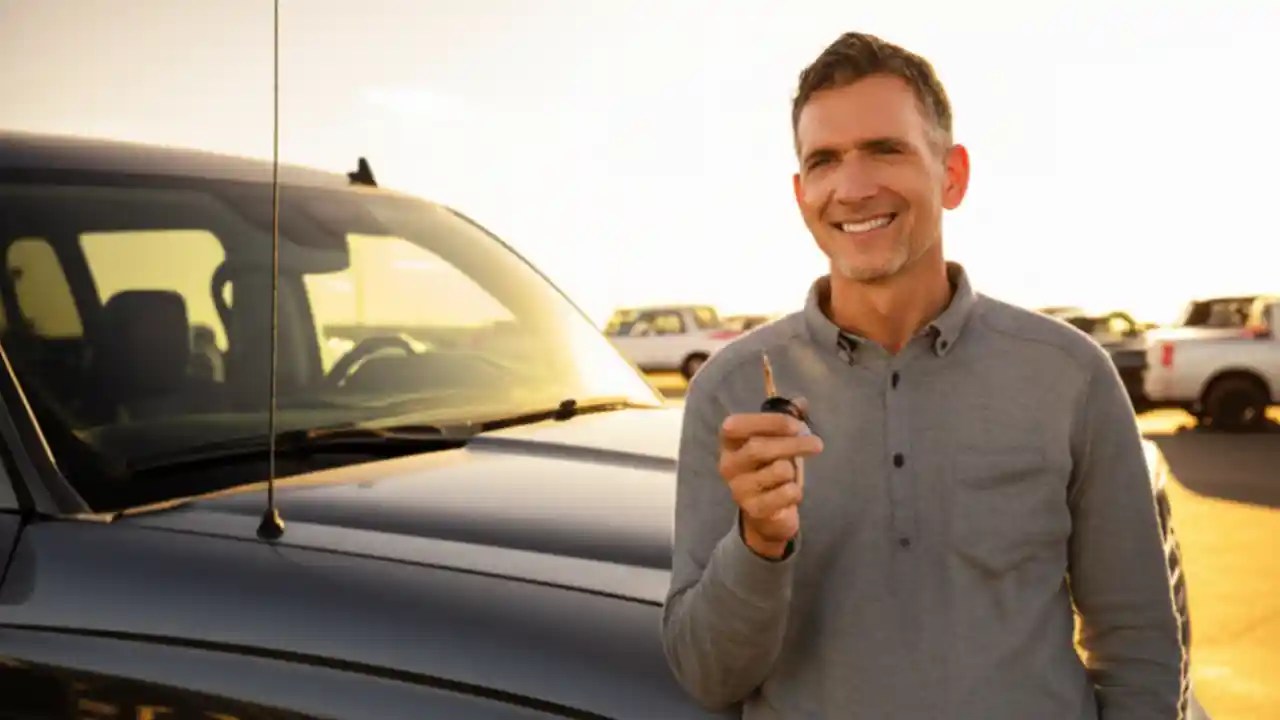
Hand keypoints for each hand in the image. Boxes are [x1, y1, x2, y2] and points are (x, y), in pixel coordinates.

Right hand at [718, 403, 822, 558]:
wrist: (766, 513)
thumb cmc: (769, 468)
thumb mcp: (775, 441)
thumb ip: (787, 419)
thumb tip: (801, 401)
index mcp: (729, 443)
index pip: (737, 425)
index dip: (768, 422)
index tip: (797, 425)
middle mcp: (728, 465)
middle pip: (759, 448)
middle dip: (793, 443)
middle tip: (817, 444)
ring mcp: (738, 489)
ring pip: (778, 470)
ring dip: (794, 471)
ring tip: (792, 476)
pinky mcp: (754, 510)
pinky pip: (786, 493)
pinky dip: (796, 491)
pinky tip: (791, 492)